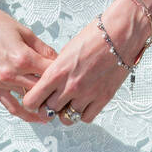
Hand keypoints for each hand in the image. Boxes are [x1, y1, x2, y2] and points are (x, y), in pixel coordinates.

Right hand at [0, 0, 57, 123]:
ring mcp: (0, 82)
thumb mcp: (25, 32)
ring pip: (27, 101)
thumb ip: (42, 49)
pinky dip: (23, 113)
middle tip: (66, 93)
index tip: (70, 75)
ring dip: (41, 105)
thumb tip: (57, 59)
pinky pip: (10, 105)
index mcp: (23, 58)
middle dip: (55, 92)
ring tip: (55, 109)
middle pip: (41, 90)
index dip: (62, 73)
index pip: (50, 73)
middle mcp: (12, 74)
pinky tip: (35, 116)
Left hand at [21, 0, 149, 124]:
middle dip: (48, 106)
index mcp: (57, 72)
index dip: (31, 101)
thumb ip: (55, 70)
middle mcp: (70, 86)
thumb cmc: (94, 36)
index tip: (35, 98)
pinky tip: (84, 102)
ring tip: (70, 101)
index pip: (32, 101)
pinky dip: (83, 113)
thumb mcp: (66, 51)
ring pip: (66, 118)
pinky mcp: (103, 99)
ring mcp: (87, 95)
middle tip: (53, 99)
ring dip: (65, 111)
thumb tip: (49, 83)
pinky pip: (86, 118)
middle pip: (48, 110)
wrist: (120, 34)